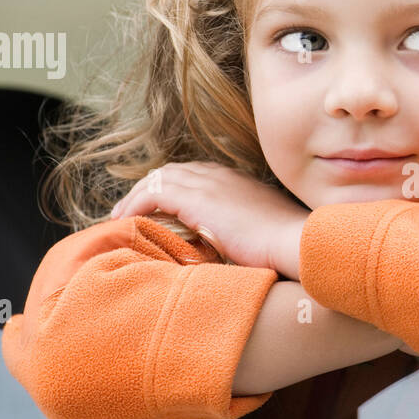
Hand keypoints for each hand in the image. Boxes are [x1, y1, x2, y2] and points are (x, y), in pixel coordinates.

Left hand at [109, 162, 309, 278]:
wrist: (297, 242)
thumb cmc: (288, 247)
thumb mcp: (264, 231)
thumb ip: (246, 229)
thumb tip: (235, 247)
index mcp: (238, 181)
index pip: (195, 174)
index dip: (171, 188)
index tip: (157, 209)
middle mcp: (222, 175)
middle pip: (173, 171)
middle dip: (148, 188)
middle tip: (129, 211)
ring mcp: (211, 183)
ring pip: (159, 178)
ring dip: (137, 196)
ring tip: (121, 217)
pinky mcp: (199, 198)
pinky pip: (154, 193)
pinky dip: (136, 205)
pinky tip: (126, 221)